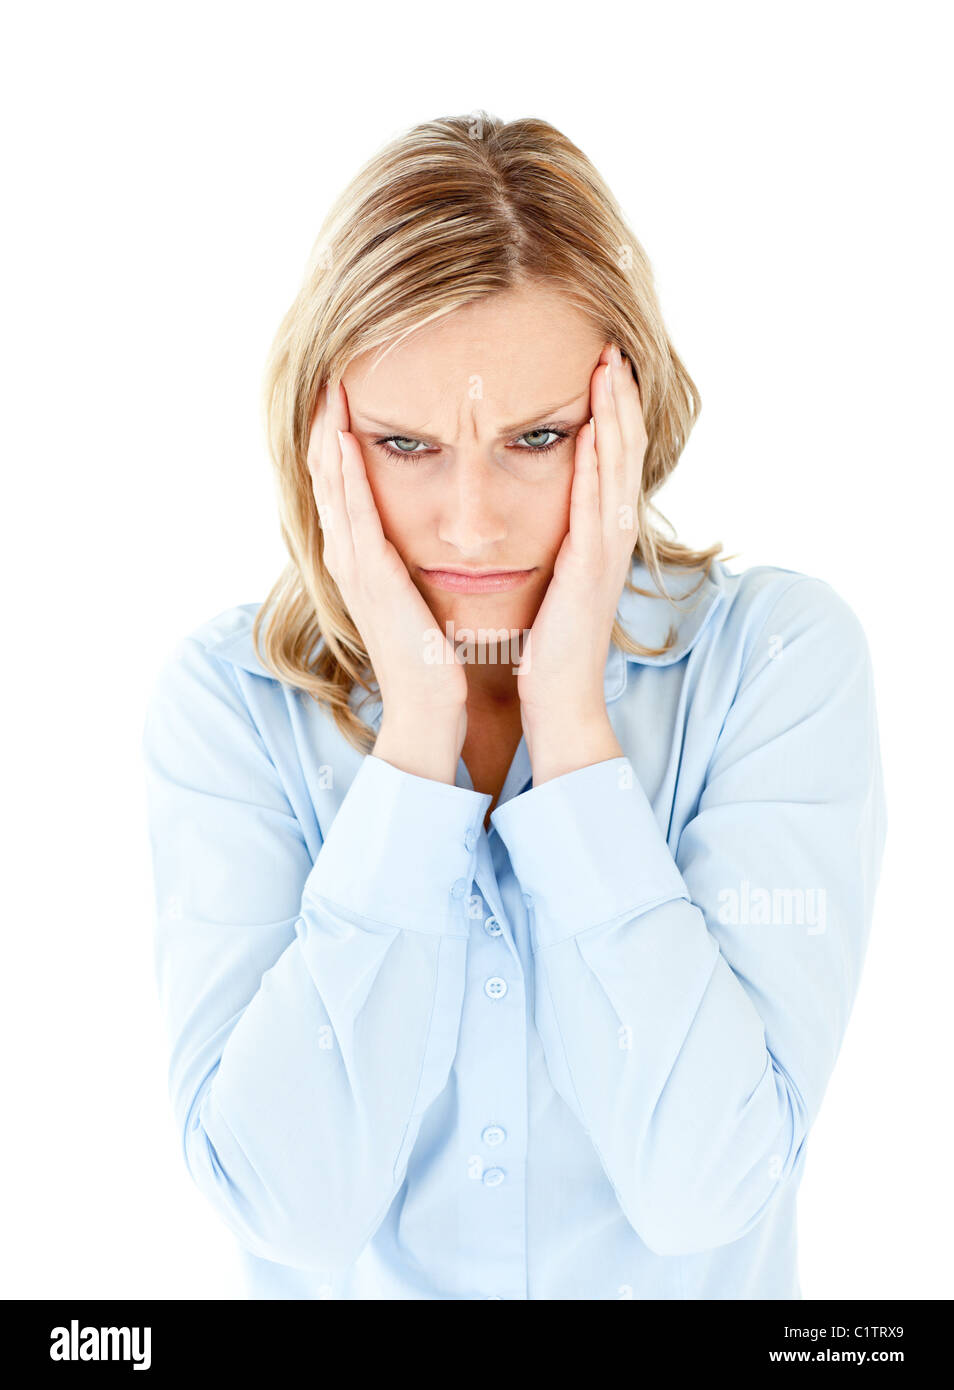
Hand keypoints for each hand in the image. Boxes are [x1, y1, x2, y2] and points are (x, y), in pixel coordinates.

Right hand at [309, 381, 468, 776]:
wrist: (429, 706)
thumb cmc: (433, 654)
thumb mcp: (418, 595)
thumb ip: (412, 562)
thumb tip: (420, 534)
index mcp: (361, 560)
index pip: (343, 487)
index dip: (336, 441)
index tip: (342, 395)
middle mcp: (348, 557)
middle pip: (327, 477)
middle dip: (324, 425)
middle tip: (327, 372)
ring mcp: (352, 565)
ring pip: (331, 485)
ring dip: (325, 435)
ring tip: (327, 388)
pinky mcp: (368, 575)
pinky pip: (350, 511)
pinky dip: (341, 471)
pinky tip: (339, 436)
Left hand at [516, 343, 646, 780]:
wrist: (557, 699)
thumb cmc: (547, 643)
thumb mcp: (554, 579)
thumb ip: (558, 542)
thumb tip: (546, 511)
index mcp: (600, 538)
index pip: (611, 462)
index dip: (612, 414)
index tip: (602, 367)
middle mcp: (612, 539)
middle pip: (624, 454)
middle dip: (620, 400)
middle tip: (612, 349)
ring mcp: (607, 554)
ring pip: (619, 471)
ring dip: (617, 417)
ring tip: (611, 369)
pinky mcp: (590, 572)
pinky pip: (597, 508)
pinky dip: (599, 467)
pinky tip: (594, 430)